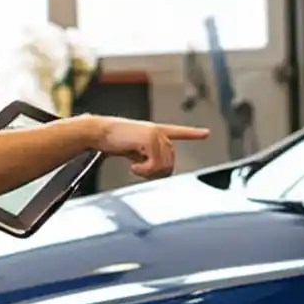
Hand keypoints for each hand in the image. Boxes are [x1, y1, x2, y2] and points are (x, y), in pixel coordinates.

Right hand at [92, 117, 209, 178]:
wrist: (97, 132)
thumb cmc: (111, 141)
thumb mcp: (133, 151)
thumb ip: (147, 158)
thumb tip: (158, 171)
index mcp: (154, 131)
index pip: (177, 131)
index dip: (192, 133)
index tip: (206, 133)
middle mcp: (158, 131)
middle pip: (170, 161)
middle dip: (157, 171)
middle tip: (139, 171)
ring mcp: (155, 133)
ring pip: (164, 165)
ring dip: (149, 172)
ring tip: (135, 168)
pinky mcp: (150, 138)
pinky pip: (155, 164)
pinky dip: (143, 170)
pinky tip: (133, 166)